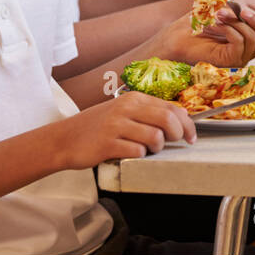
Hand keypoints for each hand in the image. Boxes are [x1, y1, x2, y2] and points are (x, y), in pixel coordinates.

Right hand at [56, 91, 193, 168]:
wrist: (63, 139)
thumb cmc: (96, 127)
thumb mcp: (122, 111)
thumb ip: (147, 112)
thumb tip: (180, 118)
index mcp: (133, 99)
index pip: (171, 107)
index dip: (187, 124)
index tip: (191, 136)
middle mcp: (126, 108)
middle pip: (167, 120)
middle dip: (177, 135)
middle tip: (172, 143)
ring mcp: (116, 126)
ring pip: (155, 137)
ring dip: (157, 148)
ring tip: (147, 150)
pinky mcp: (107, 144)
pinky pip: (137, 151)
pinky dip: (140, 156)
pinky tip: (132, 154)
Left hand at [156, 6, 254, 67]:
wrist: (177, 35)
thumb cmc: (197, 24)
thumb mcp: (227, 13)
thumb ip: (245, 14)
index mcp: (249, 42)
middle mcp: (247, 52)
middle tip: (242, 10)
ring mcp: (239, 58)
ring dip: (237, 21)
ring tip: (219, 15)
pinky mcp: (229, 61)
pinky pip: (240, 42)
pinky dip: (228, 28)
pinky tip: (215, 24)